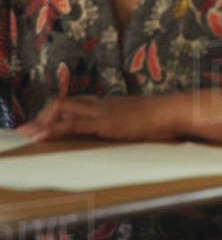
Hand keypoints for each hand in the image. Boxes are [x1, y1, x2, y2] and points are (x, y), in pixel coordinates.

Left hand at [16, 94, 183, 141]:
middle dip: (43, 115)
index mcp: (112, 104)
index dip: (58, 112)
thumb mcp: (147, 120)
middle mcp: (103, 104)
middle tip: (29, 128)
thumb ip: (136, 123)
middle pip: (65, 102)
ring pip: (62, 108)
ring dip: (42, 121)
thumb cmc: (168, 118)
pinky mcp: (104, 123)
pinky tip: (40, 137)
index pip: (78, 103)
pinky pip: (72, 125)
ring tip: (28, 133)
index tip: (45, 122)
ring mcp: (103, 112)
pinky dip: (52, 129)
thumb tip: (140, 131)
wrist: (176, 112)